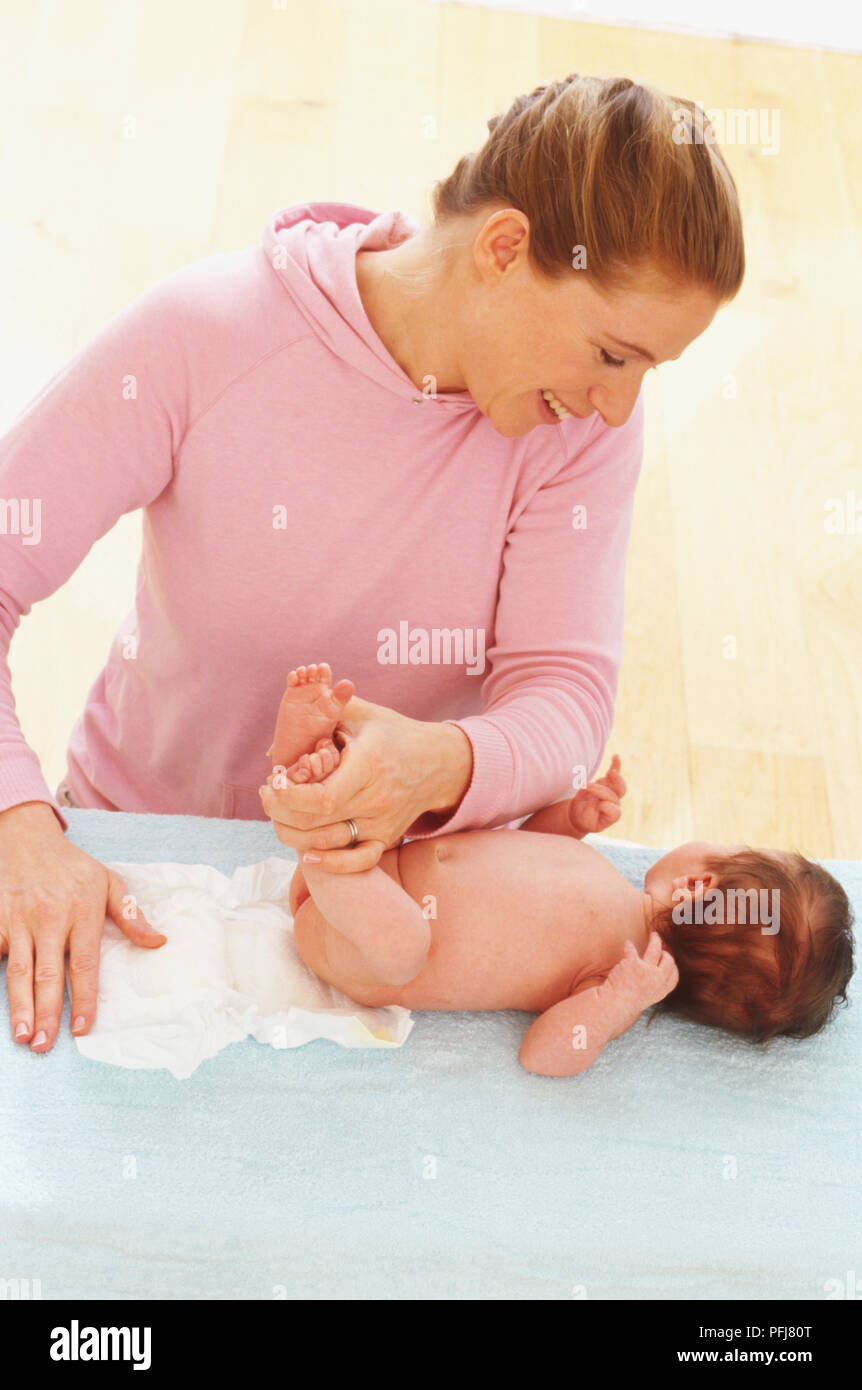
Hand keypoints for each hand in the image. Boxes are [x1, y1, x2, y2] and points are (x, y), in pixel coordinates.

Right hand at [0, 801, 166, 1051]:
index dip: (84, 998)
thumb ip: (130, 915)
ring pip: (20, 971)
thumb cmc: (71, 865)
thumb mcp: (107, 882)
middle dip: (47, 1013)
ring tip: (23, 1035)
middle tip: (45, 1044)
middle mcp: (51, 920)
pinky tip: (0, 1004)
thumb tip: (158, 942)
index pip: (85, 965)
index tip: (83, 1027)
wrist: (26, 836)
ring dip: (20, 1006)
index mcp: (82, 913)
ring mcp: (21, 921)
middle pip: (49, 975)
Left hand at [259, 695, 472, 873]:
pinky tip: (308, 856)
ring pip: (329, 843)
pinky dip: (332, 864)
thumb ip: (319, 716)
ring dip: (293, 834)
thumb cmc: (392, 733)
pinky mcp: (387, 837)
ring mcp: (383, 823)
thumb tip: (276, 749)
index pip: (323, 797)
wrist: (440, 761)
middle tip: (267, 795)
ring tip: (278, 814)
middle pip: (317, 822)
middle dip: (280, 812)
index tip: (272, 783)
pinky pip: (360, 861)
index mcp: (368, 765)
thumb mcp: (360, 712)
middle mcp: (377, 799)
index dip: (289, 797)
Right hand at [568, 753, 625, 835]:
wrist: (580, 813)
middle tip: (588, 786)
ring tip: (611, 772)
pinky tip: (616, 756)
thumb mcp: (583, 819)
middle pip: (614, 795)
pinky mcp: (607, 782)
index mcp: (611, 816)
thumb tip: (594, 802)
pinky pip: (614, 772)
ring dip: (614, 777)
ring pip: (616, 783)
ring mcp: (612, 792)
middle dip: (602, 790)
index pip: (614, 810)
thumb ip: (589, 813)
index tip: (598, 805)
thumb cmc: (582, 818)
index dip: (607, 806)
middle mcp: (614, 803)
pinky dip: (615, 765)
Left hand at [600, 931, 678, 1012]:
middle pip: (668, 960)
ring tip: (654, 935)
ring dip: (655, 940)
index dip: (672, 967)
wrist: (614, 1004)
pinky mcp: (633, 963)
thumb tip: (656, 972)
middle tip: (661, 948)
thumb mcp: (646, 997)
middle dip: (665, 953)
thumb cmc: (627, 1001)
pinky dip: (628, 945)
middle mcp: (657, 980)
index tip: (667, 961)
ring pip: (655, 949)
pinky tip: (627, 943)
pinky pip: (632, 949)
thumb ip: (653, 986)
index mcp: (661, 990)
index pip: (674, 976)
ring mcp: (647, 970)